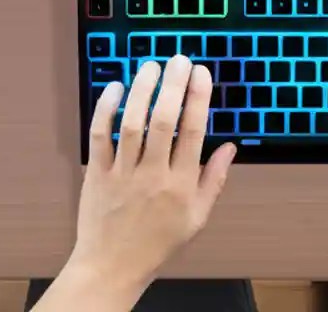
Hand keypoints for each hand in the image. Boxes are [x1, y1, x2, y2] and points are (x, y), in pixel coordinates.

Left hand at [36, 56, 235, 311]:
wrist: (112, 266)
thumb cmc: (157, 243)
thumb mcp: (197, 217)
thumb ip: (215, 180)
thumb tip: (230, 147)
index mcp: (181, 185)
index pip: (194, 132)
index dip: (199, 98)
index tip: (202, 74)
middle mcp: (153, 176)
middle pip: (163, 122)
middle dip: (173, 86)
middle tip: (179, 60)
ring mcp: (122, 174)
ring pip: (131, 124)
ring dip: (142, 91)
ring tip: (151, 67)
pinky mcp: (97, 174)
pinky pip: (99, 136)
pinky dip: (106, 109)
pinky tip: (116, 87)